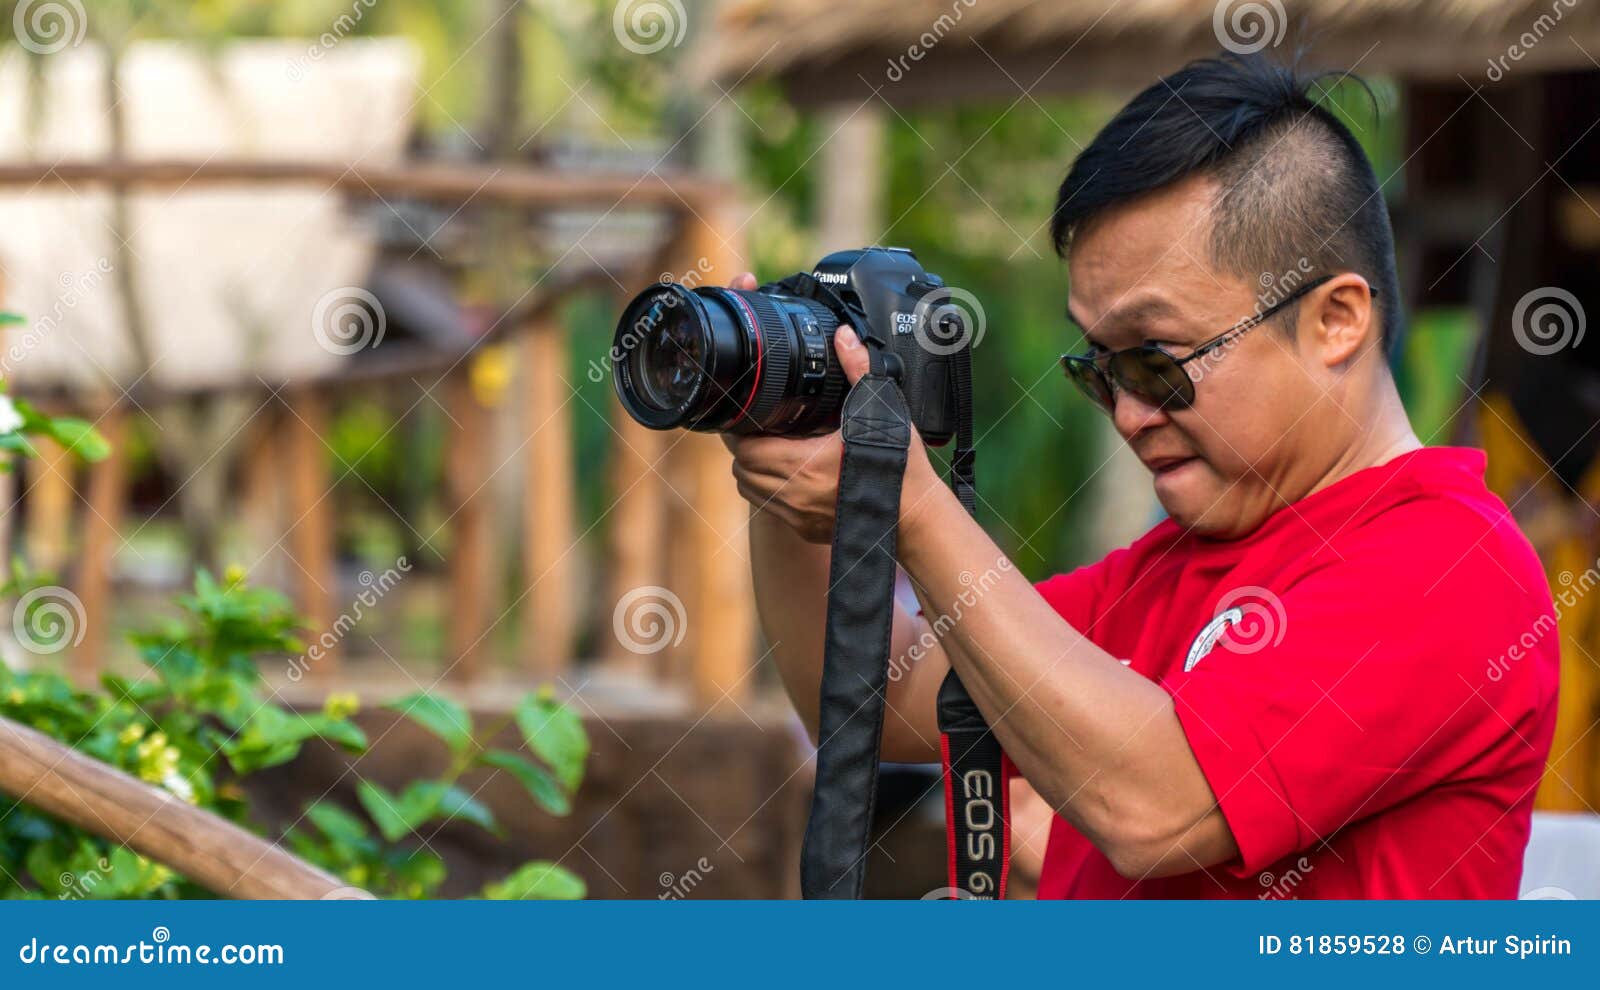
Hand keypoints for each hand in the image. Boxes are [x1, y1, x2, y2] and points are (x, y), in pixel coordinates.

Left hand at [721, 272, 939, 543]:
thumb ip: (857, 369)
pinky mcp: (806, 529)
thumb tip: (844, 336)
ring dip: (754, 471)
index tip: (752, 417)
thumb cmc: (898, 464)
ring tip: (773, 450)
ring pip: (751, 491)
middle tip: (761, 429)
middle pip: (742, 470)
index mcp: (803, 463)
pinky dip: (771, 491)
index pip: (745, 449)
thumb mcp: (879, 408)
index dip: (742, 431)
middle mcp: (794, 494)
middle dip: (746, 448)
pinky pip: (772, 510)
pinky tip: (792, 475)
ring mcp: (798, 515)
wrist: (916, 515)